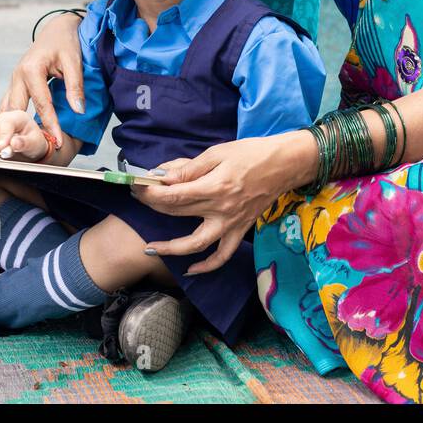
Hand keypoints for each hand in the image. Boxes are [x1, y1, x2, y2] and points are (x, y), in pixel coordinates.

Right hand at [0, 12, 83, 143]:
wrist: (57, 29)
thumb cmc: (66, 42)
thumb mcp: (74, 61)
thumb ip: (75, 86)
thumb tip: (78, 111)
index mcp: (31, 69)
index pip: (41, 104)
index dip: (50, 124)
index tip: (58, 142)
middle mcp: (17, 76)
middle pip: (15, 110)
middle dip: (18, 132)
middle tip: (25, 152)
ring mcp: (13, 80)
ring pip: (6, 109)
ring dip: (9, 128)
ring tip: (13, 150)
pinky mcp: (15, 84)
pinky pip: (8, 105)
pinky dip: (9, 121)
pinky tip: (12, 136)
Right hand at [0, 110, 50, 161]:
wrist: (29, 147)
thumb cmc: (33, 142)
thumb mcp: (35, 143)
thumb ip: (25, 143)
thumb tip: (13, 143)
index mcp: (18, 116)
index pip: (7, 123)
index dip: (4, 135)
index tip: (3, 147)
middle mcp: (4, 118)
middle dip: (0, 145)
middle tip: (10, 154)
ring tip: (10, 152)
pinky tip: (2, 153)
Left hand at [130, 131, 315, 274]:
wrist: (285, 164)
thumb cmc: (252, 153)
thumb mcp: (217, 153)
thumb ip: (189, 168)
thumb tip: (162, 176)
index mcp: (214, 187)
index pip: (173, 195)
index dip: (151, 192)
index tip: (137, 186)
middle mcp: (221, 210)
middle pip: (178, 213)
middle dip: (153, 206)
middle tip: (139, 197)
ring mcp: (231, 224)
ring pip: (196, 244)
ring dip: (172, 248)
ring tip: (152, 247)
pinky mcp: (240, 230)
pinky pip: (223, 255)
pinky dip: (207, 266)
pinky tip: (191, 269)